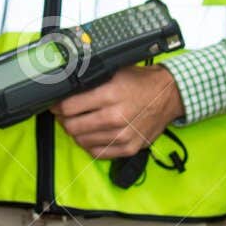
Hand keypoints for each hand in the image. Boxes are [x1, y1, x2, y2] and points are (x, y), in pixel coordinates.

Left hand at [50, 65, 182, 158]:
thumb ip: (92, 80)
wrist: (169, 96)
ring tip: (80, 123)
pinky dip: (90, 145)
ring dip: (77, 133)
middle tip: (65, 115)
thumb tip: (65, 86)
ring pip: (82, 141)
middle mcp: (116, 116)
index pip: (69, 107)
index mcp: (111, 94)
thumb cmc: (140, 82)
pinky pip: (97, 153)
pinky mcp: (128, 148)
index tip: (56, 105)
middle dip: (64, 121)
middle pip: (73, 126)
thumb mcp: (115, 72)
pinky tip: (93, 135)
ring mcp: (123, 135)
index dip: (57, 106)